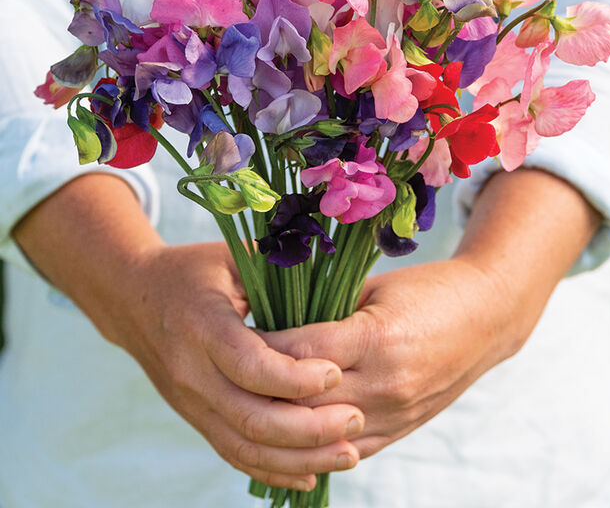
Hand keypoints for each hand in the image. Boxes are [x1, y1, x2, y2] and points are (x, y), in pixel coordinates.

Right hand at [13, 174, 363, 491]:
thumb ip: (279, 263)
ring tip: (348, 454)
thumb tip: (334, 269)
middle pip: (251, 417)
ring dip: (299, 458)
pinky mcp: (195, 418)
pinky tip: (311, 473)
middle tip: (356, 420)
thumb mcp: (233, 256)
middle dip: (309, 428)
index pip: (250, 365)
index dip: (295, 377)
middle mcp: (192, 372)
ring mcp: (191, 402)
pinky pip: (233, 454)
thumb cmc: (195, 270)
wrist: (133, 298)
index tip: (337, 373)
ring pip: (244, 446)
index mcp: (203, 324)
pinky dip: (273, 470)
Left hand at [263, 168, 599, 458]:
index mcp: (378, 338)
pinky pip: (348, 450)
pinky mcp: (401, 429)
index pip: (301, 353)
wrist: (487, 317)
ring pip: (321, 435)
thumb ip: (329, 309)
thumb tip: (276, 320)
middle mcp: (386, 383)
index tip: (233, 335)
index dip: (262, 347)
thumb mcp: (377, 289)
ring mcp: (395, 413)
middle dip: (262, 390)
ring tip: (250, 403)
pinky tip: (288, 433)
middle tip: (228, 373)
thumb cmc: (430, 291)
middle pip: (303, 402)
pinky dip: (315, 444)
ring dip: (283, 423)